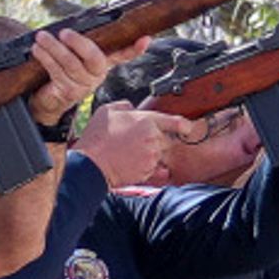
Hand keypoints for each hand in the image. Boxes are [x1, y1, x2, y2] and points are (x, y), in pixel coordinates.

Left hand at [26, 31, 150, 124]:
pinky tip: (38, 50)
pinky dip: (46, 59)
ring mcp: (83, 86)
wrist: (49, 99)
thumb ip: (80, 41)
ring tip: (41, 37)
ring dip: (54, 49)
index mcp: (103, 63)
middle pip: (94, 58)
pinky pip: (57, 73)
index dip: (134, 48)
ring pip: (71, 65)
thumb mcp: (74, 53)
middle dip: (79, 43)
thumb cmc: (63, 68)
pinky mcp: (68, 92)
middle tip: (64, 32)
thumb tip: (72, 23)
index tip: (145, 39)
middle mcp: (97, 75)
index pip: (123, 54)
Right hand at [74, 102, 191, 187]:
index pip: (176, 122)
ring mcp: (152, 157)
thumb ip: (124, 106)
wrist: (91, 164)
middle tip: (137, 143)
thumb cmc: (97, 138)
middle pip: (167, 140)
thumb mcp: (107, 110)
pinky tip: (130, 163)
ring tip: (130, 154)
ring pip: (159, 155)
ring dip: (150, 155)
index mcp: (147, 121)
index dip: (183, 125)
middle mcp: (154, 139)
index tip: (186, 128)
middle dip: (157, 141)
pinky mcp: (147, 172)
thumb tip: (130, 108)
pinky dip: (145, 167)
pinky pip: (153, 169)